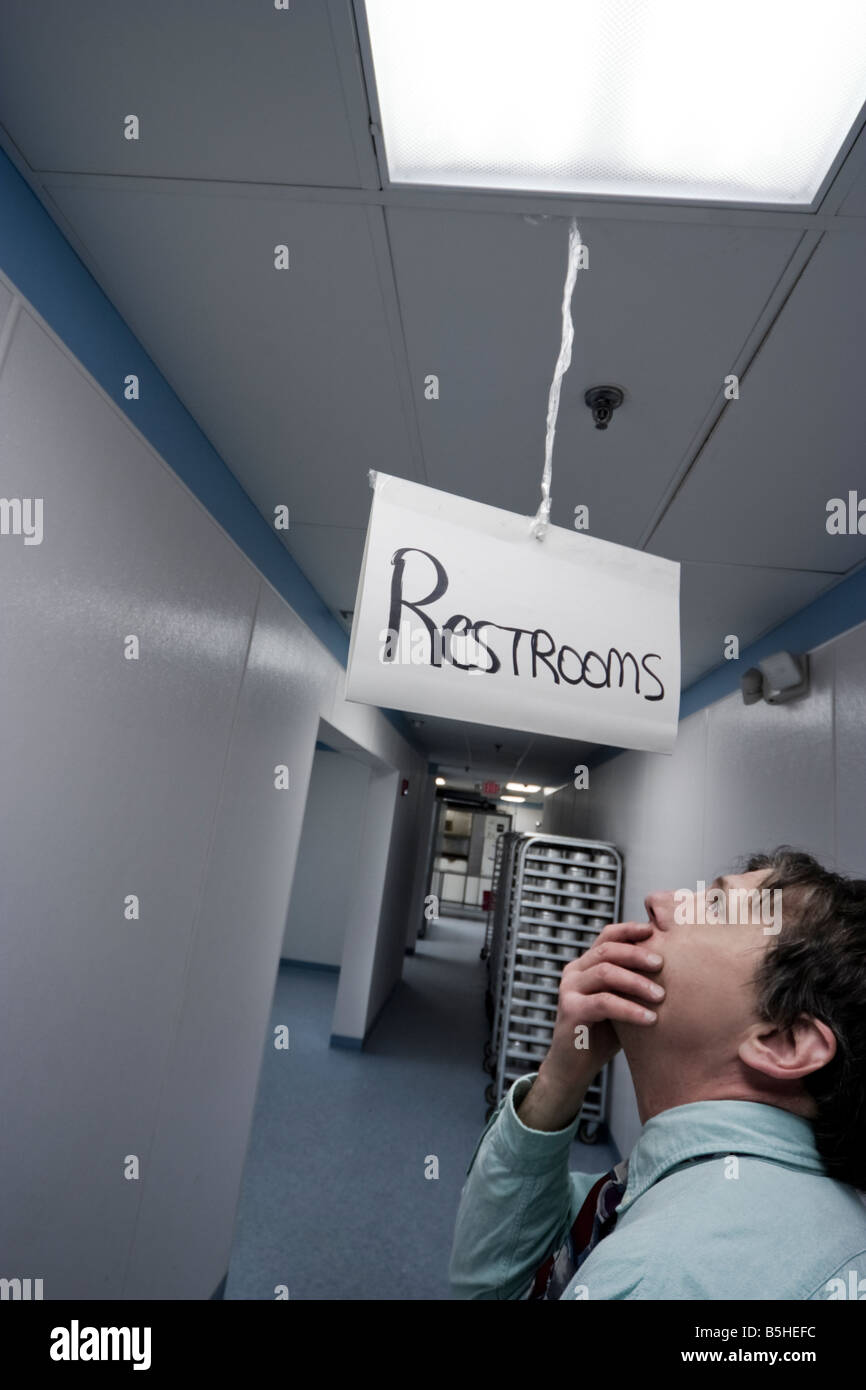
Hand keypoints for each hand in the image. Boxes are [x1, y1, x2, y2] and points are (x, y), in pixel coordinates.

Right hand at [538, 921, 663, 1098]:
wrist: (574, 1067)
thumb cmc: (603, 1034)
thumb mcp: (621, 1002)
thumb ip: (634, 985)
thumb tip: (674, 968)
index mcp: (586, 965)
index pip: (607, 936)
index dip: (629, 930)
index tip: (654, 931)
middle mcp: (574, 972)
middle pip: (607, 950)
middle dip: (637, 954)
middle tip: (662, 964)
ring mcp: (569, 990)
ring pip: (605, 972)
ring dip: (636, 982)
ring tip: (661, 996)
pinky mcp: (570, 1011)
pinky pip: (603, 1002)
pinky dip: (629, 1009)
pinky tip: (649, 1019)